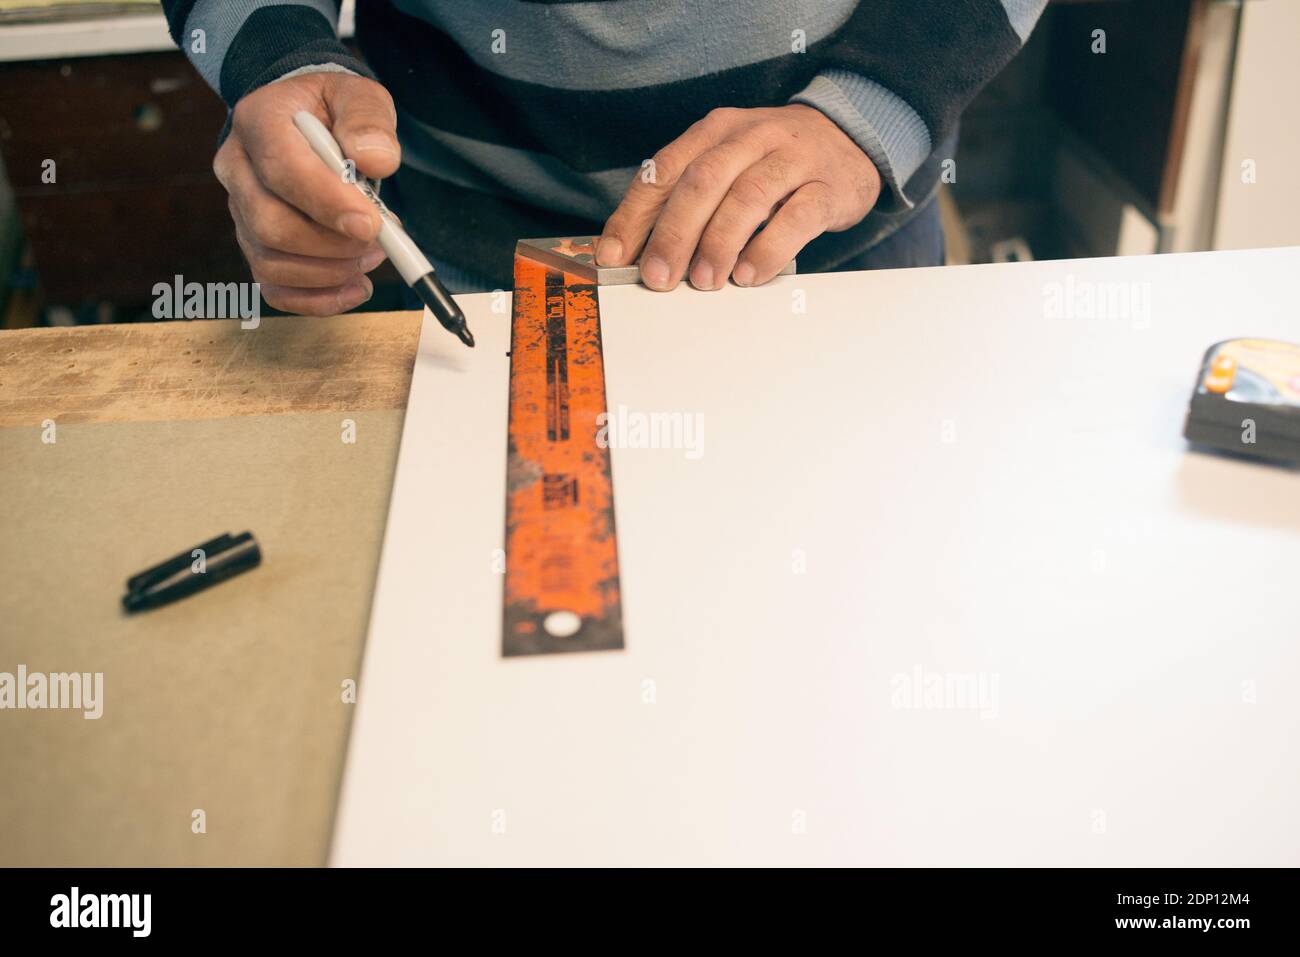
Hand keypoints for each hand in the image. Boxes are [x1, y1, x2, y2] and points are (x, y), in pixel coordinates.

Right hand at [213, 73, 400, 314]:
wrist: (308, 123)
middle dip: (332, 246)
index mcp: (258, 122)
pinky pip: (274, 288)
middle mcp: (237, 169)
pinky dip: (317, 300)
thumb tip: (375, 160)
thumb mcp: (358, 96)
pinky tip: (354, 288)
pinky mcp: (254, 244)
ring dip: (330, 273)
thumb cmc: (333, 110)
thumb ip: (368, 120)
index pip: (282, 170)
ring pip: (270, 263)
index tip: (370, 224)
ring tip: (372, 257)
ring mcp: (240, 211)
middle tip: (379, 242)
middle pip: (271, 226)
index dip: (326, 203)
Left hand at [597, 104, 880, 291]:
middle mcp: (750, 138)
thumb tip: (636, 251)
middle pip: (703, 182)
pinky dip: (768, 249)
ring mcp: (792, 159)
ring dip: (719, 244)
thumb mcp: (725, 164)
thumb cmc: (772, 163)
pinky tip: (749, 274)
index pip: (665, 170)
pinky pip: (796, 218)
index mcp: (714, 131)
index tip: (614, 255)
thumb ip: (684, 198)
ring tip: (704, 282)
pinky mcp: (827, 188)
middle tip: (658, 277)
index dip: (635, 214)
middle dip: (674, 234)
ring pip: (747, 197)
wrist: (849, 137)